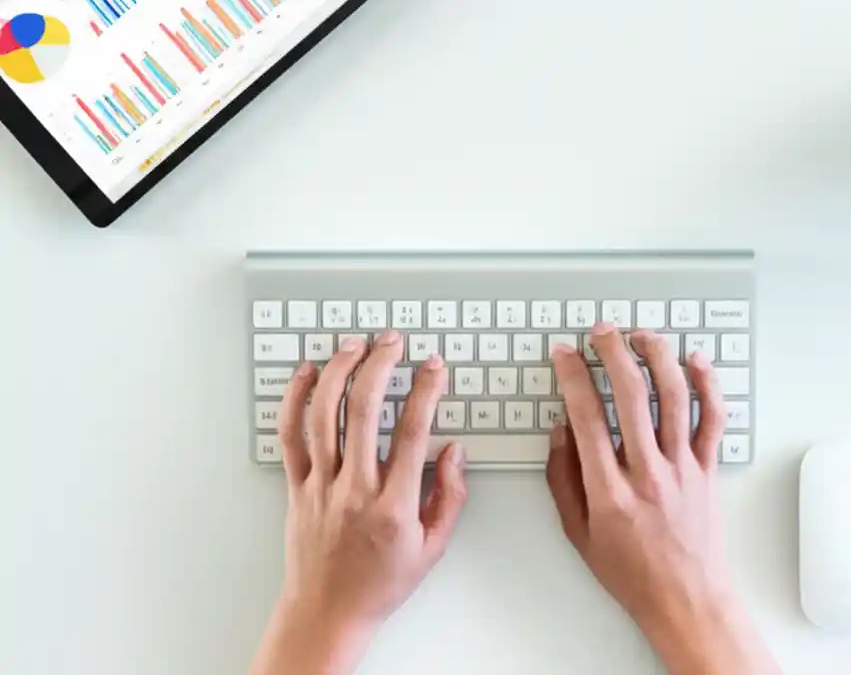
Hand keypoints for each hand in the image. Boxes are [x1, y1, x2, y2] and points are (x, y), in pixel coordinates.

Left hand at [250, 331, 467, 674]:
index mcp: (395, 506)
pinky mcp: (296, 488)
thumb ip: (450, 497)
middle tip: (393, 343)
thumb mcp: (433, 547)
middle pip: (365, 411)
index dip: (426, 391)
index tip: (434, 367)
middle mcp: (355, 491)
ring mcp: (320, 487)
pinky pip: (290, 436)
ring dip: (340, 372)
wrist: (327, 612)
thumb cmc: (380, 584)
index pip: (414, 433)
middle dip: (381, 366)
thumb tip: (453, 452)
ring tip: (354, 346)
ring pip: (324, 416)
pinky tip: (307, 375)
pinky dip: (295, 400)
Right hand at [546, 324, 777, 674]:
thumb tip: (560, 430)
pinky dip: (708, 385)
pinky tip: (695, 361)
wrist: (685, 598)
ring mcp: (683, 468)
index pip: (587, 417)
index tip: (564, 354)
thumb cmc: (630, 572)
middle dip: (612, 353)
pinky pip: (713, 419)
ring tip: (641, 336)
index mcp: (610, 491)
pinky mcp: (708, 469)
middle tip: (600, 332)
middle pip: (631, 395)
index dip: (572, 377)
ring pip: (674, 397)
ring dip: (657, 357)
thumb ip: (563, 479)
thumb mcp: (578, 533)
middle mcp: (648, 473)